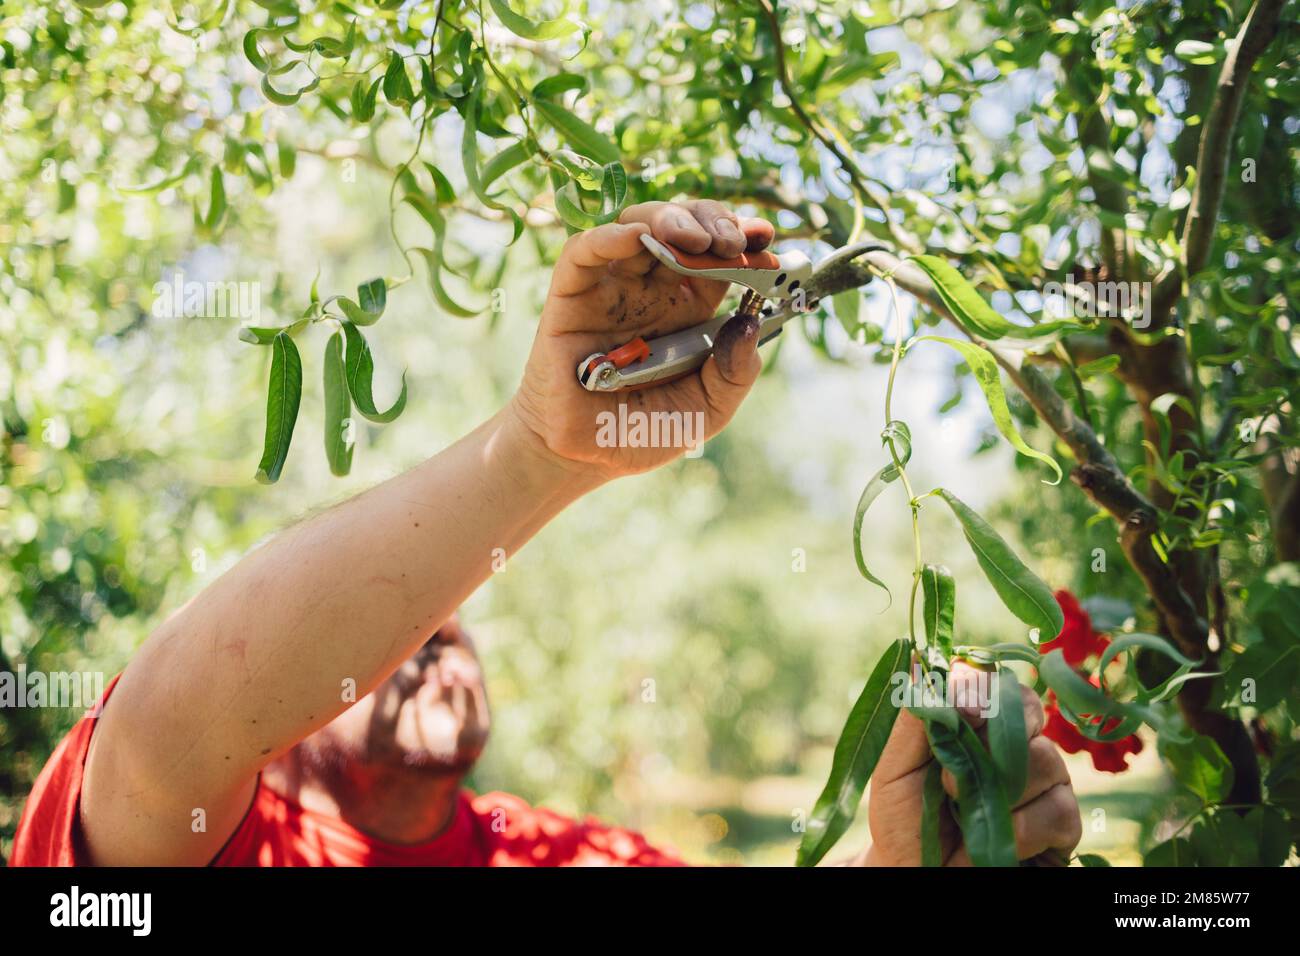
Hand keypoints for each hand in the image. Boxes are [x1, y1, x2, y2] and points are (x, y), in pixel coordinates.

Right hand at [509, 200, 775, 479]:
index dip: (744, 240)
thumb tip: (751, 323)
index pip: (720, 257)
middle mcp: (652, 288)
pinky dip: (608, 237)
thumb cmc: (643, 431)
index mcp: (689, 307)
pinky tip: (635, 237)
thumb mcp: (708, 409)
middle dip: (713, 221)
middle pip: (683, 229)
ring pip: (638, 226)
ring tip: (695, 241)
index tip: (766, 239)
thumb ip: (734, 373)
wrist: (584, 460)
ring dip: (670, 220)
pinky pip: (584, 253)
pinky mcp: (571, 296)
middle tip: (735, 242)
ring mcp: (612, 287)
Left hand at [858, 662, 1082, 865]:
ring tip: (964, 815)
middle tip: (950, 781)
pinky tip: (1001, 840)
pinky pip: (1061, 809)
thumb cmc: (904, 818)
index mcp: (977, 721)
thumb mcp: (894, 767)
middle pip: (1029, 710)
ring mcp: (1045, 780)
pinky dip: (1024, 827)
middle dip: (991, 743)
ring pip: (1047, 759)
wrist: (917, 875)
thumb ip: (914, 718)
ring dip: (1001, 792)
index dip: (982, 691)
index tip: (960, 712)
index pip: (995, 681)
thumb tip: (921, 658)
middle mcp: (1016, 742)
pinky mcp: (1062, 823)